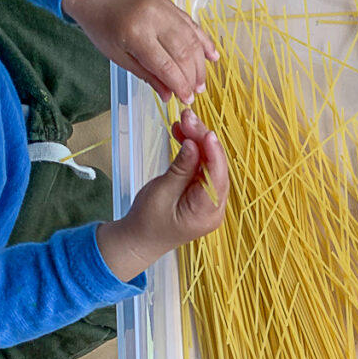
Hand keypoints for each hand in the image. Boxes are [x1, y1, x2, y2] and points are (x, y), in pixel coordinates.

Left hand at [62, 0, 218, 104]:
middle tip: (195, 93)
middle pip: (183, 53)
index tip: (187, 100)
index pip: (166, 66)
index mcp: (136, 33)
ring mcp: (165, 8)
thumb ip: (146, 74)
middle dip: (192, 77)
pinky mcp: (171, 4)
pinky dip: (204, 41)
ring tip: (201, 82)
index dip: (180, 85)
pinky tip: (212, 56)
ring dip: (200, 64)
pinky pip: (192, 24)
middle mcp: (154, 18)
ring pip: (192, 40)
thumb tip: (168, 95)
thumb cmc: (101, 25)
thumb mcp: (118, 56)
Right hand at [97, 109, 228, 281]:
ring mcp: (210, 200)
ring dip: (197, 142)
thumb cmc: (147, 222)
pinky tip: (183, 135)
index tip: (206, 132)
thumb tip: (193, 144)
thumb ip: (181, 168)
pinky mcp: (202, 193)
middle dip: (203, 141)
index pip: (217, 178)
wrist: (140, 239)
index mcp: (207, 213)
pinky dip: (193, 152)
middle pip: (216, 168)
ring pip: (209, 165)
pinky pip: (202, 169)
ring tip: (182, 122)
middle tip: (188, 118)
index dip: (214, 152)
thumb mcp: (161, 193)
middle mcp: (214, 207)